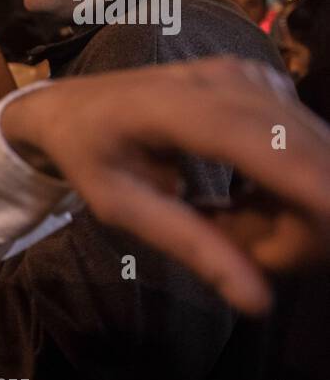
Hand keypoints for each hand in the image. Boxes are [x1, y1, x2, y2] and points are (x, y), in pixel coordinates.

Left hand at [1, 57, 329, 314]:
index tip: (328, 242)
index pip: (263, 142)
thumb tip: (258, 301)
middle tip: (246, 256)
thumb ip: (189, 245)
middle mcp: (226, 80)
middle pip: (306, 155)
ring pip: (316, 155)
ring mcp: (253, 77)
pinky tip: (246, 201)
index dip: (313, 189)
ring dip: (293, 210)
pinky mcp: (269, 85)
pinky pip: (306, 148)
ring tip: (230, 225)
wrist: (75, 103)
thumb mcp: (121, 208)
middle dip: (300, 225)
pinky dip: (290, 188)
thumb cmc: (90, 155)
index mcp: (173, 105)